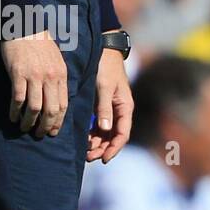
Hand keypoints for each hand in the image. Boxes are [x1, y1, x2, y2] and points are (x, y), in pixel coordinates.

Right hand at [1, 29, 67, 137]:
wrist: (24, 25)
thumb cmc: (39, 42)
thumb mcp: (56, 59)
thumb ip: (58, 77)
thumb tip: (56, 98)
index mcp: (61, 75)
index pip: (63, 105)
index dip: (58, 122)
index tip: (52, 131)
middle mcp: (50, 77)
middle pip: (51, 110)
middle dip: (45, 126)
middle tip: (39, 134)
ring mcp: (34, 76)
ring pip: (34, 108)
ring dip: (29, 122)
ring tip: (24, 128)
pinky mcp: (18, 73)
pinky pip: (18, 99)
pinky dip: (15, 111)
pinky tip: (12, 116)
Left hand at [87, 49, 132, 164]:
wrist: (103, 50)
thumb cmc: (106, 67)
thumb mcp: (105, 87)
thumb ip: (104, 107)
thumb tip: (104, 128)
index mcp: (125, 107)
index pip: (122, 134)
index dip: (114, 148)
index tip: (104, 159)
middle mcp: (120, 111)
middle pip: (114, 137)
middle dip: (103, 149)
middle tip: (89, 158)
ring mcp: (111, 109)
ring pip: (106, 133)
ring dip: (97, 144)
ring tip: (85, 153)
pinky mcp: (102, 106)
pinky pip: (99, 126)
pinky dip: (93, 135)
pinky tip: (84, 141)